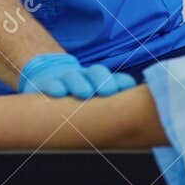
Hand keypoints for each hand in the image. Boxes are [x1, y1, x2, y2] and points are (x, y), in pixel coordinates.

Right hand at [16, 53, 135, 98]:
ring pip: (73, 77)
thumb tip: (140, 112)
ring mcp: (64, 78)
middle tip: (109, 92)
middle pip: (96, 72)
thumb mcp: (94, 95)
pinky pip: (50, 83)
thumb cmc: (77, 93)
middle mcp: (83, 76)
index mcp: (99, 80)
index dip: (121, 82)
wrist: (45, 76)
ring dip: (80, 84)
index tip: (129, 87)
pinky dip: (54, 86)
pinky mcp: (45, 84)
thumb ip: (112, 99)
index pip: (114, 78)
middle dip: (104, 81)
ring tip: (85, 93)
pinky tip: (58, 92)